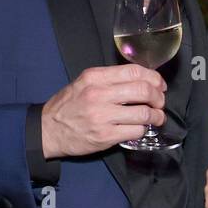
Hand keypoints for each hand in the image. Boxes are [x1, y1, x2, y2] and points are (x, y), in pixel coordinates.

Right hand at [41, 65, 166, 158]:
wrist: (47, 130)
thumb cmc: (69, 105)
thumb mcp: (84, 83)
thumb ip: (110, 79)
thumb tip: (142, 80)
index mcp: (95, 77)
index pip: (135, 71)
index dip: (154, 78)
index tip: (160, 85)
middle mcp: (99, 94)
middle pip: (144, 91)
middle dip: (159, 97)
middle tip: (160, 102)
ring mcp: (102, 116)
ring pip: (144, 113)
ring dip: (156, 116)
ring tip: (157, 117)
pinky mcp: (105, 136)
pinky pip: (136, 131)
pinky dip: (143, 129)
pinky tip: (141, 128)